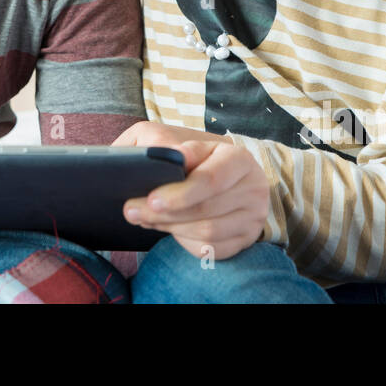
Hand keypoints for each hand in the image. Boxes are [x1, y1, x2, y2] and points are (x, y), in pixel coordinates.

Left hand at [114, 120, 269, 259]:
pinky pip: (212, 249)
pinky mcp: (245, 238)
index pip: (211, 179)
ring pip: (207, 232)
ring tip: (143, 219)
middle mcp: (253, 187)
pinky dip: (185, 241)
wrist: (220, 174)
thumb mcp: (175, 137)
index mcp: (238, 157)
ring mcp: (253, 216)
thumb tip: (155, 157)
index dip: (180, 193)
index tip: (152, 200)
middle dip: (165, 214)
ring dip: (170, 228)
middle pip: (206, 209)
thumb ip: (162, 141)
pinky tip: (167, 229)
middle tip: (132, 211)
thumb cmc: (191, 156)